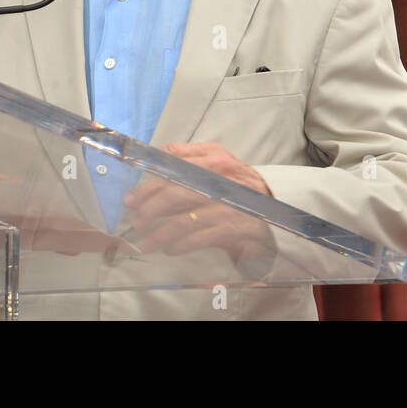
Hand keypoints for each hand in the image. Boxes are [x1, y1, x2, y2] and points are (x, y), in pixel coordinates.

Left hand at [118, 142, 272, 261]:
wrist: (275, 212)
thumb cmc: (236, 190)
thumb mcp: (217, 167)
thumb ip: (188, 161)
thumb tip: (152, 167)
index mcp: (214, 157)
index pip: (172, 166)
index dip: (148, 183)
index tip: (131, 198)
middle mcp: (222, 177)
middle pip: (174, 192)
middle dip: (148, 209)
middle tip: (135, 221)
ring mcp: (229, 204)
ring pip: (184, 220)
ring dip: (159, 233)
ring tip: (145, 243)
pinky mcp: (236, 227)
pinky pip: (200, 237)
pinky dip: (181, 244)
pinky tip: (170, 249)